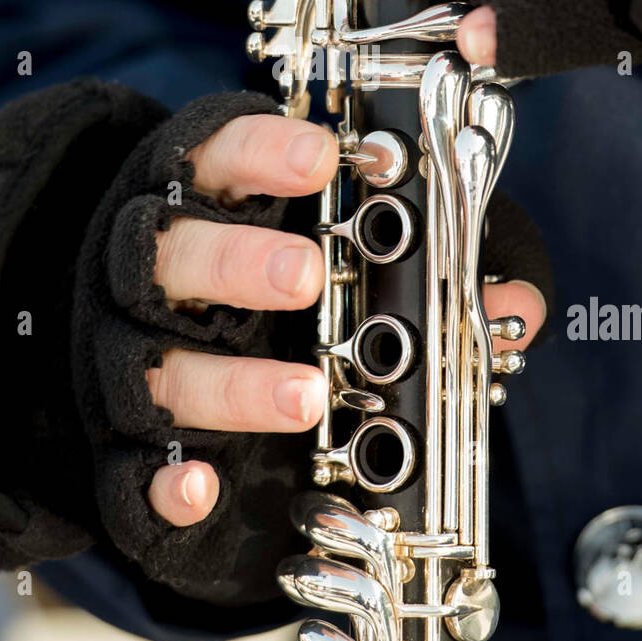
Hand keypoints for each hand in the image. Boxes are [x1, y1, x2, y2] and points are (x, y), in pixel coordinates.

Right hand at [143, 112, 545, 527]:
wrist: (152, 339)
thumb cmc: (273, 274)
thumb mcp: (345, 247)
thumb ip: (430, 266)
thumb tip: (519, 305)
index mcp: (203, 199)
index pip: (215, 155)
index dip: (261, 152)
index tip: (322, 159)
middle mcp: (153, 271)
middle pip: (167, 253)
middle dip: (235, 261)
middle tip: (307, 275)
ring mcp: (128, 353)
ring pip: (153, 363)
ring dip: (227, 382)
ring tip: (304, 396)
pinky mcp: (122, 439)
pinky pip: (126, 463)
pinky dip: (163, 479)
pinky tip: (203, 487)